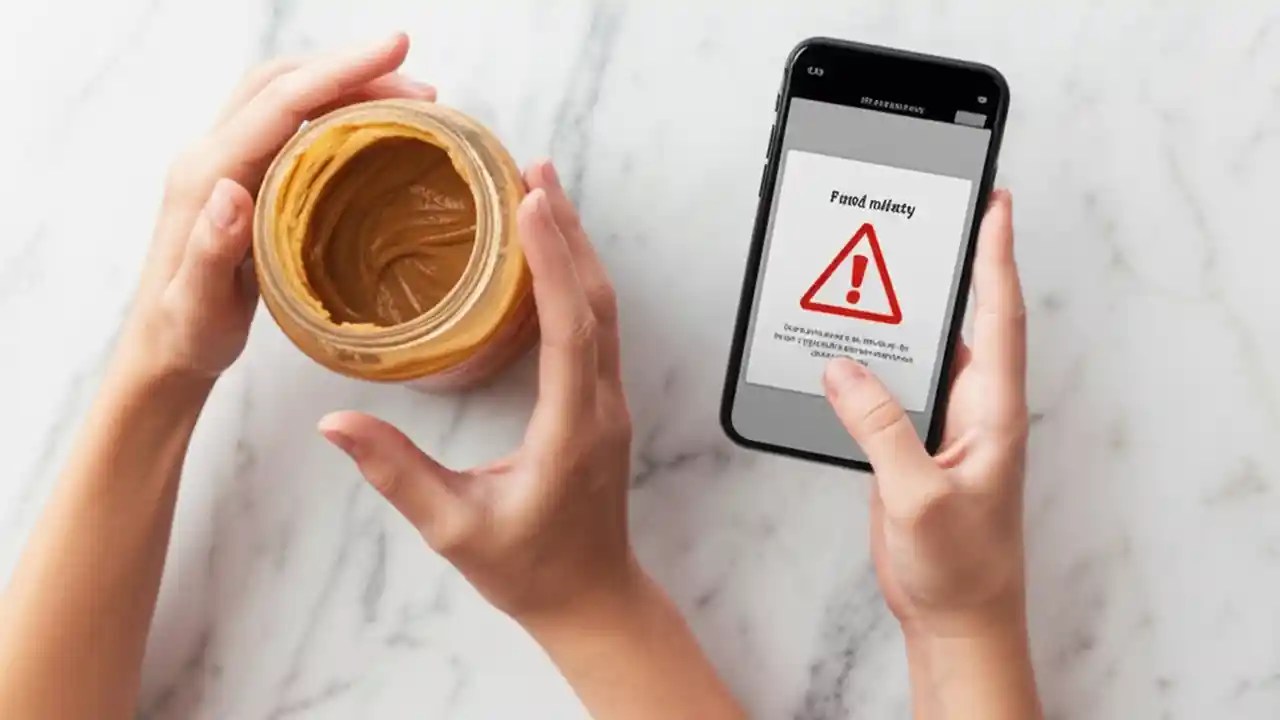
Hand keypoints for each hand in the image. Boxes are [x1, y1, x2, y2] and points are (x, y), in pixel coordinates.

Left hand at [116, 33, 435, 382]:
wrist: (166, 348)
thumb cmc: (188, 333)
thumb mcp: (200, 306)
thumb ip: (211, 251)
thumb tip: (230, 191)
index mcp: (207, 173)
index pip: (281, 101)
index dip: (341, 70)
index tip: (396, 48)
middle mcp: (213, 154)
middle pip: (285, 81)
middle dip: (353, 69)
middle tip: (424, 87)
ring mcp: (227, 162)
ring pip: (290, 96)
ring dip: (349, 85)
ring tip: (415, 105)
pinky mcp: (244, 176)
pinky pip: (294, 124)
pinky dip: (339, 111)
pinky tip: (376, 131)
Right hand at [318, 160, 638, 621]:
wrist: (590, 599)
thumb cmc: (528, 569)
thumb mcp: (453, 529)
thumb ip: (397, 474)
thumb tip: (335, 423)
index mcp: (570, 428)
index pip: (570, 327)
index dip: (553, 260)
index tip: (532, 202)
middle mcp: (600, 404)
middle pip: (597, 300)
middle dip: (568, 231)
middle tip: (533, 171)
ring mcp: (609, 401)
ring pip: (604, 308)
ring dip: (577, 248)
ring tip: (542, 192)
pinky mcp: (601, 402)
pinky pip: (597, 326)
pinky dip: (576, 279)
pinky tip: (550, 256)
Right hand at [824, 190, 1027, 635]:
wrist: (956, 617)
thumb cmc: (962, 567)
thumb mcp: (920, 496)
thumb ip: (882, 429)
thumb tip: (844, 370)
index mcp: (995, 411)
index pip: (999, 316)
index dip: (996, 257)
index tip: (994, 204)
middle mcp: (975, 409)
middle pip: (964, 319)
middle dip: (951, 265)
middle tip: (931, 215)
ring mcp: (945, 425)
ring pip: (924, 353)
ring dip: (904, 314)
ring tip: (875, 266)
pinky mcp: (915, 445)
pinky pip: (894, 388)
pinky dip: (872, 363)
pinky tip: (847, 349)